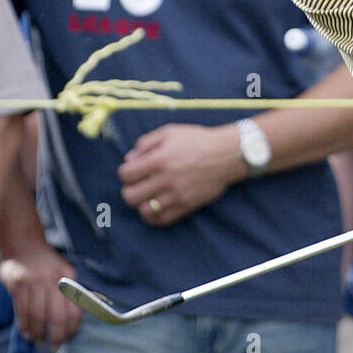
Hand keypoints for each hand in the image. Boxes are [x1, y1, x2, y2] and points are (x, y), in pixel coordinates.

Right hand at [0, 247, 81, 347]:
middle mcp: (54, 279)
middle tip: (53, 347)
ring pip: (37, 317)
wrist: (23, 245)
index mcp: (69, 278)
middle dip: (56, 337)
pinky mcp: (18, 284)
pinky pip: (22, 312)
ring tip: (38, 340)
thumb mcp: (63, 274)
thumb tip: (73, 325)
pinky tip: (27, 332)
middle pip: (57, 317)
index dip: (72, 329)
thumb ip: (69, 295)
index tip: (67, 339)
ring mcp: (35, 281)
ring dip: (38, 334)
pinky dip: (25, 326)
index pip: (75, 310)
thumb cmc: (46, 266)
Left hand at [118, 123, 245, 225]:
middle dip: (130, 189)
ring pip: (144, 210)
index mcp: (158, 159)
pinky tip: (156, 206)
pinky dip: (154, 216)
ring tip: (149, 196)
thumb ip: (146, 143)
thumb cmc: (198, 140)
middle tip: (139, 184)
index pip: (125, 174)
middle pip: (130, 196)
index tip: (134, 170)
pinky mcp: (186, 205)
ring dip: (142, 203)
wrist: (227, 154)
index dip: (126, 172)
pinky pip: (162, 220)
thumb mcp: (169, 132)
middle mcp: (165, 179)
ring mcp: (176, 195)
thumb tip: (129, 159)